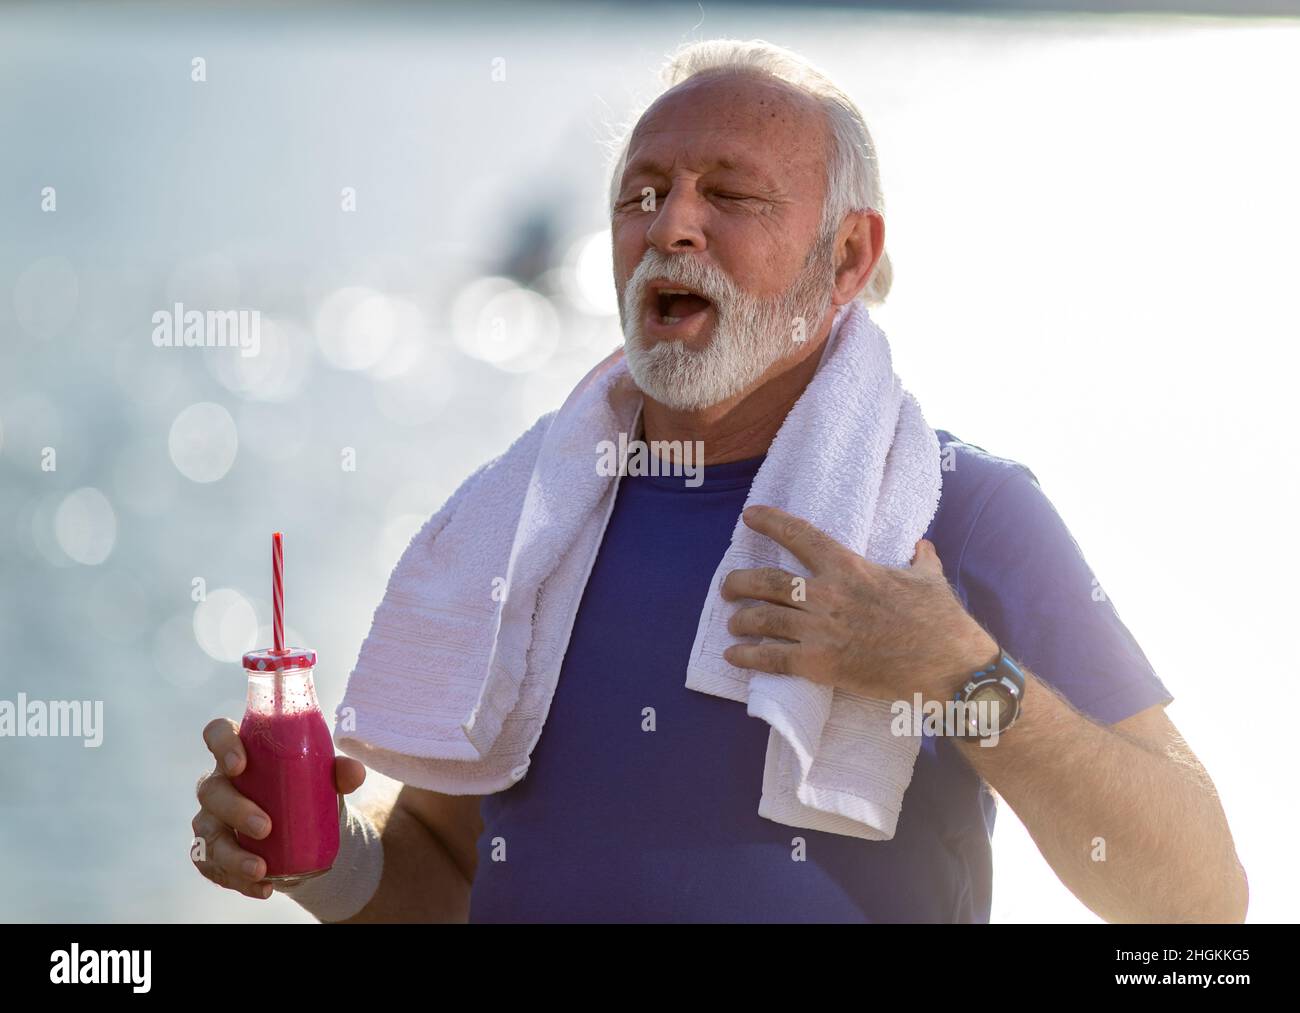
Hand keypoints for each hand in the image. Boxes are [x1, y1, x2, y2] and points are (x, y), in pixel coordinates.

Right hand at [191, 717, 365, 899]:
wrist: (299, 828)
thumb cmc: (301, 788)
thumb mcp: (320, 777)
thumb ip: (339, 772)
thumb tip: (355, 772)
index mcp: (241, 753)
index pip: (217, 734)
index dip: (222, 744)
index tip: (240, 764)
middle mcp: (218, 784)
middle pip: (211, 791)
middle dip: (235, 809)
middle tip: (265, 827)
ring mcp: (211, 820)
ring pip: (208, 835)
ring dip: (233, 855)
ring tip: (260, 869)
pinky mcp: (211, 852)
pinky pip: (214, 867)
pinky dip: (238, 880)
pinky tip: (263, 887)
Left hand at [720, 505, 998, 703]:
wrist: (948, 666)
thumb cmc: (941, 620)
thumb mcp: (929, 578)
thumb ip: (919, 559)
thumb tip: (921, 547)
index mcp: (849, 567)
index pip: (800, 536)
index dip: (771, 522)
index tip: (749, 516)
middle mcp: (827, 595)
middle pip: (767, 582)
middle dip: (739, 582)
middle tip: (729, 586)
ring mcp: (820, 630)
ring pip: (762, 619)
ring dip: (740, 620)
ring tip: (732, 622)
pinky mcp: (820, 665)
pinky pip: (772, 659)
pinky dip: (748, 658)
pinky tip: (733, 657)